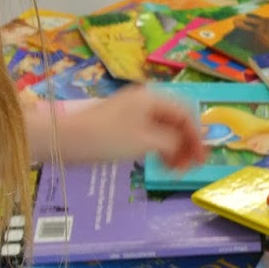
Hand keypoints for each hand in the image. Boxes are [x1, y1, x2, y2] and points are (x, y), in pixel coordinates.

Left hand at [63, 84, 205, 169]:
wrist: (66, 139)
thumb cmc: (108, 138)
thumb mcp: (145, 141)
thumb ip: (171, 142)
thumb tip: (183, 146)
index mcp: (152, 98)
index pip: (185, 114)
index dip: (197, 137)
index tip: (202, 159)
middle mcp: (144, 100)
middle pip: (175, 120)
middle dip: (186, 143)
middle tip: (190, 167)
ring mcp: (132, 111)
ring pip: (163, 128)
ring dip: (173, 147)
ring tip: (175, 169)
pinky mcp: (121, 123)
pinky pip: (149, 132)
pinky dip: (158, 147)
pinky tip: (159, 162)